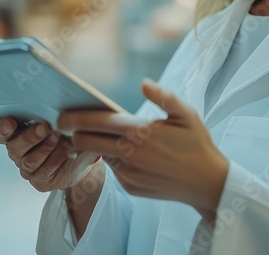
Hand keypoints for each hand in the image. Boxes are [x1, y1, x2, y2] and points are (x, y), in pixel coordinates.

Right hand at [0, 118, 100, 192]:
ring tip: (59, 137)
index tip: (10, 122)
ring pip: (30, 161)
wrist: (81, 158)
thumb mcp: (60, 121)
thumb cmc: (67, 133)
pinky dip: (56, 159)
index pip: (1, 133)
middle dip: (30, 137)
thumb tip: (54, 106)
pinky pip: (44, 172)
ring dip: (45, 148)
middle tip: (45, 127)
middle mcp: (18, 152)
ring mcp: (27, 169)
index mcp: (16, 135)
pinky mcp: (39, 182)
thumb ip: (51, 115)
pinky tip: (67, 151)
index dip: (3, 129)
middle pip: (15, 147)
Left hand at [58, 79, 228, 219]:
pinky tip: (124, 153)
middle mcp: (130, 154)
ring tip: (95, 136)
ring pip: (99, 156)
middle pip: (86, 142)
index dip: (74, 118)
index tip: (61, 115)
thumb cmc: (197, 143)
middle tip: (68, 126)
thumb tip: (143, 82)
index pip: (96, 122)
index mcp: (140, 132)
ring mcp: (128, 173)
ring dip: (95, 146)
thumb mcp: (186, 114)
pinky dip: (114, 160)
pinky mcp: (130, 187)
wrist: (207, 183)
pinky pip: (114, 170)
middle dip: (74, 133)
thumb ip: (164, 96)